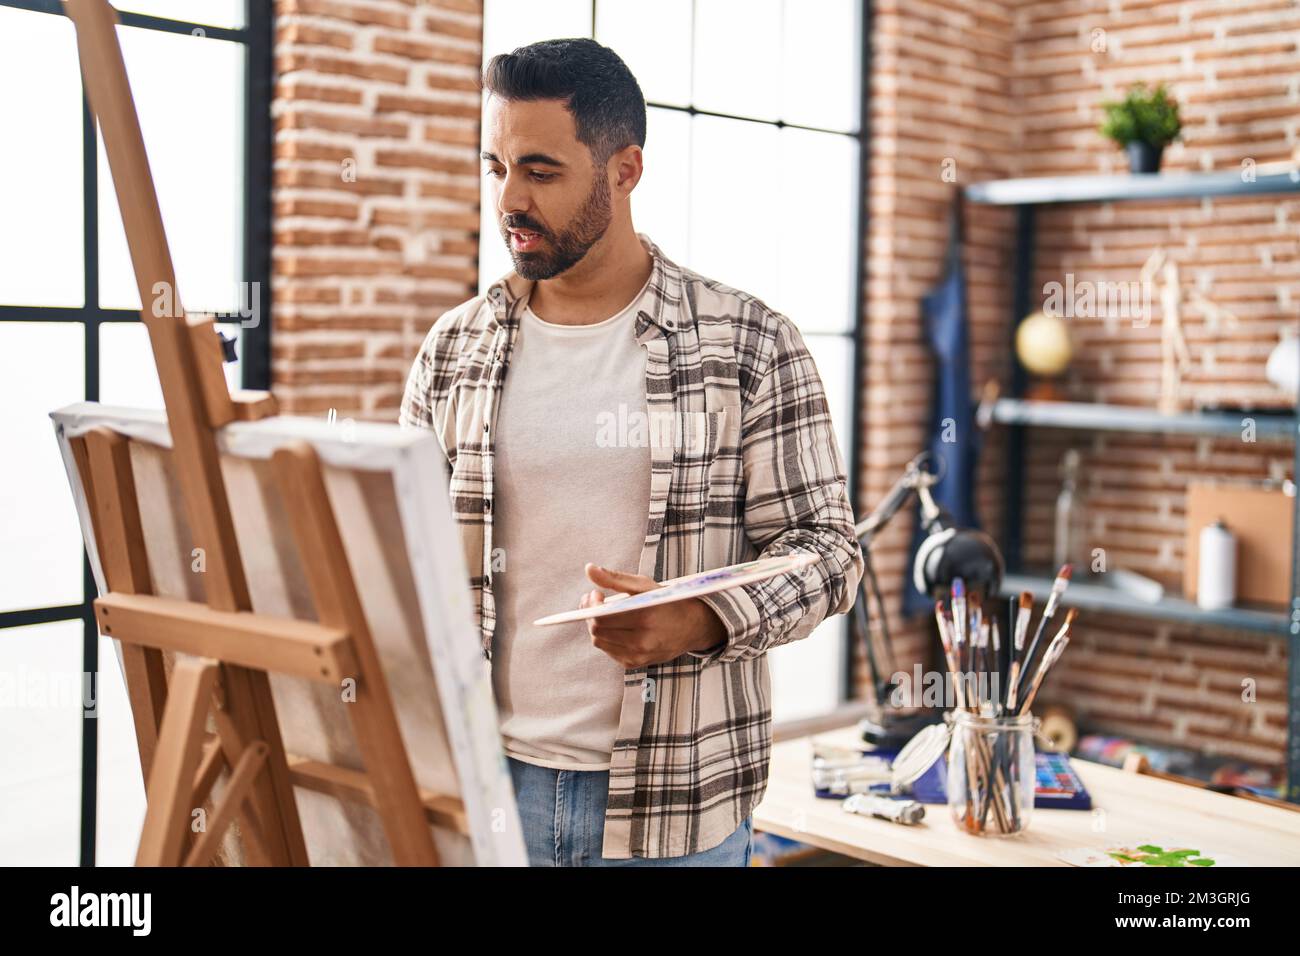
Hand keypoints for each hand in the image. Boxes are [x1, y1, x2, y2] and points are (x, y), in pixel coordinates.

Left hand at [579, 563, 727, 667]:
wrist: (692, 627)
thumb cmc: (667, 601)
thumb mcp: (644, 585)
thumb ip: (614, 578)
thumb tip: (589, 569)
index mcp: (645, 617)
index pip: (601, 617)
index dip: (591, 605)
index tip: (596, 593)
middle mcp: (642, 641)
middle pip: (597, 630)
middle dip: (590, 614)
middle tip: (596, 600)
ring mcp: (637, 655)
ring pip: (599, 642)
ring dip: (597, 626)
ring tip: (605, 613)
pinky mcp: (634, 664)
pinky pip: (608, 651)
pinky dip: (607, 638)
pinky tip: (616, 627)